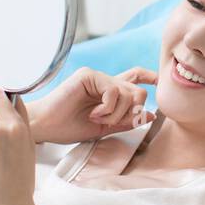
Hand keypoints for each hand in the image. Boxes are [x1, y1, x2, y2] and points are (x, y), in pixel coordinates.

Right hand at [27, 66, 156, 145]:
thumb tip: (150, 115)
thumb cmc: (68, 127)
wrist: (45, 127)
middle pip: (138, 90)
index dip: (149, 77)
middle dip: (132, 112)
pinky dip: (109, 108)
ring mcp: (97, 77)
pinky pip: (114, 91)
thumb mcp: (103, 128)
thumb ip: (126, 121)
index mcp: (108, 92)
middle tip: (111, 122)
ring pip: (129, 92)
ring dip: (117, 114)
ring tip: (98, 119)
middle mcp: (104, 82)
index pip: (134, 77)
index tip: (158, 81)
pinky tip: (94, 113)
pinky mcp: (89, 75)